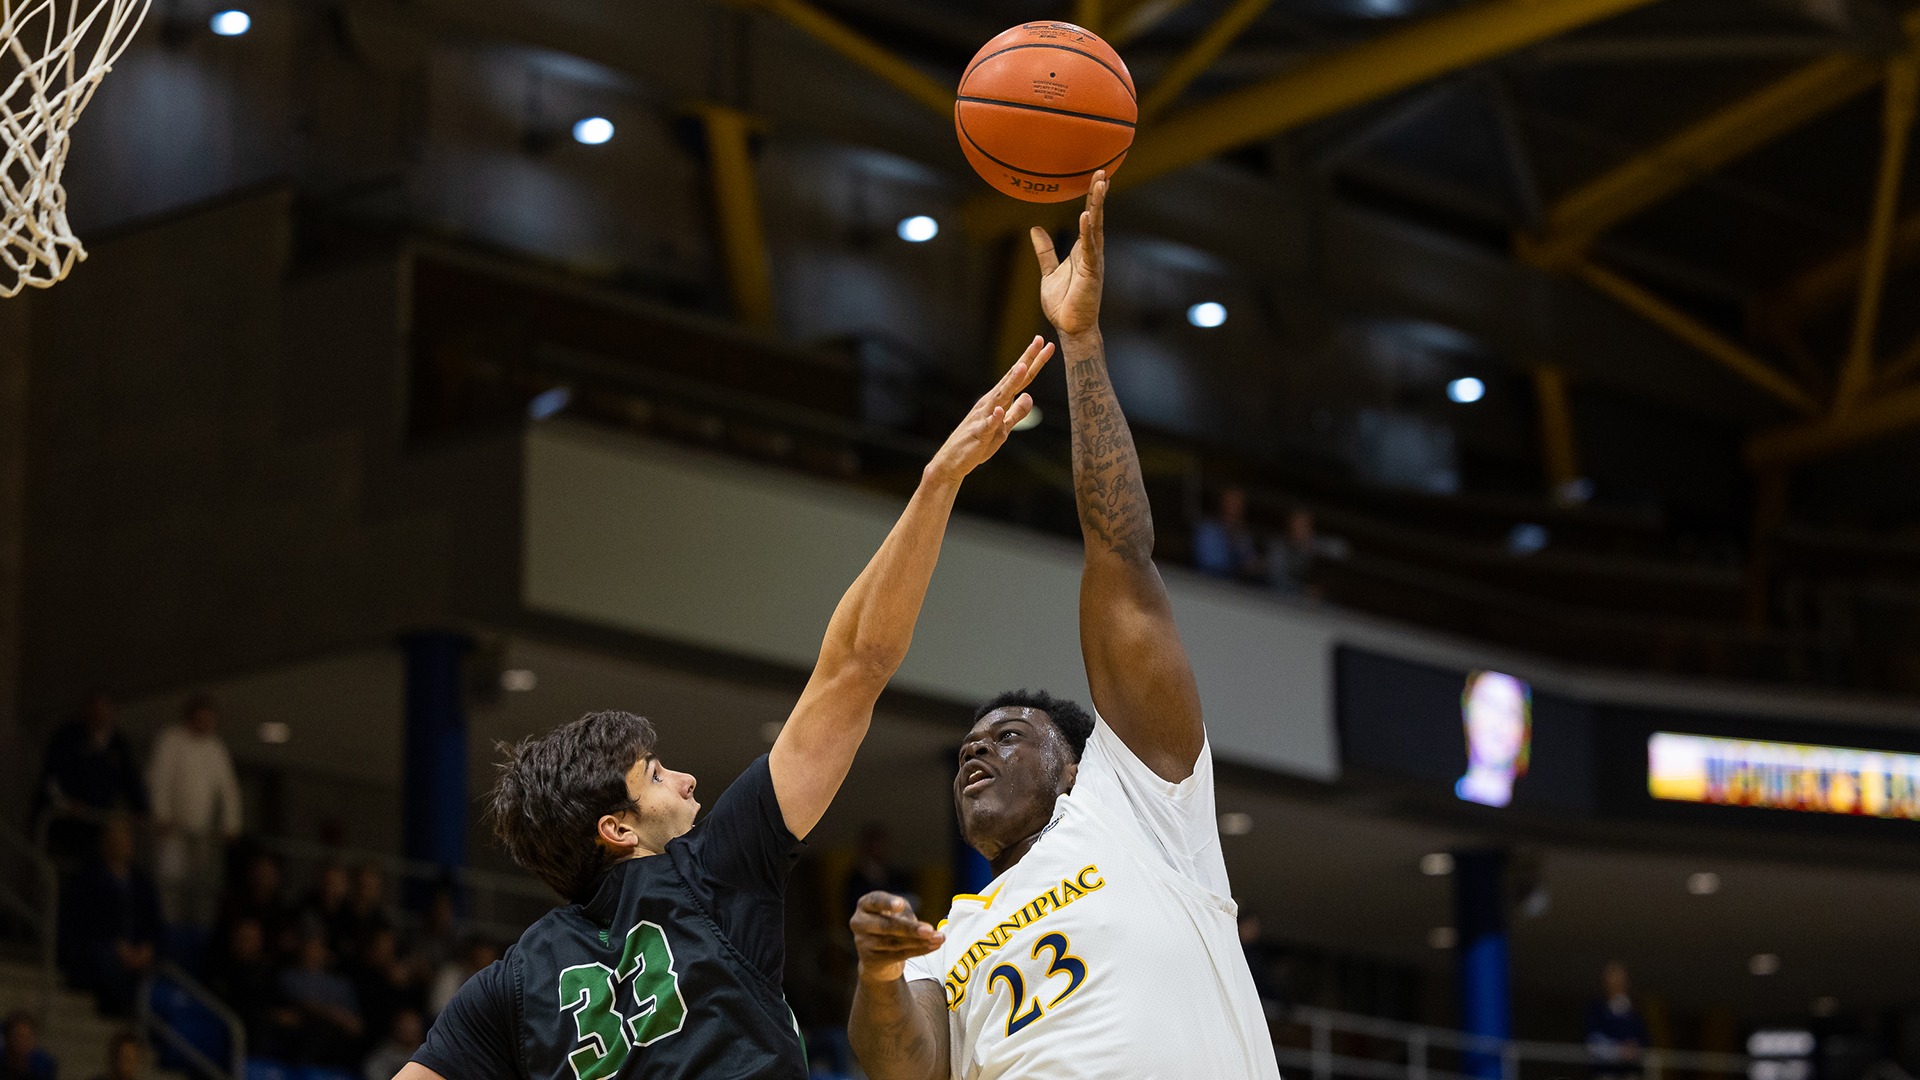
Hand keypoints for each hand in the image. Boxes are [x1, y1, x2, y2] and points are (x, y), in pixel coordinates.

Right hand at [851, 891, 943, 983]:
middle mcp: (859, 922)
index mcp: (865, 905)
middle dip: (910, 928)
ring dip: (920, 941)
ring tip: (939, 939)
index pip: (875, 901)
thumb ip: (905, 915)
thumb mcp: (897, 913)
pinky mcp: (869, 960)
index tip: (901, 905)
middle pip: (886, 926)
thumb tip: (924, 929)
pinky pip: (897, 955)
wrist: (876, 956)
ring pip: (894, 942)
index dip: (888, 903)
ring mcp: (862, 943)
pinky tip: (932, 947)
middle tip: (929, 930)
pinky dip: (918, 951)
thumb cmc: (890, 924)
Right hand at [924, 337, 1052, 483]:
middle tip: (1038, 341)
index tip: (1045, 344)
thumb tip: (1029, 396)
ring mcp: (983, 417)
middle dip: (1025, 361)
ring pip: (1000, 398)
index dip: (1033, 362)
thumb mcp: (1004, 429)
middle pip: (1011, 380)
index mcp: (998, 401)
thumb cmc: (979, 443)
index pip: (1020, 379)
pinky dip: (993, 418)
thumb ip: (1017, 413)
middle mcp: (991, 403)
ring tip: (1022, 367)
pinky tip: (999, 411)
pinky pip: (987, 426)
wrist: (953, 461)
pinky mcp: (978, 434)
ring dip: (1010, 383)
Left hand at [1032, 171, 1107, 336]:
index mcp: (1081, 250)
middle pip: (1096, 217)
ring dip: (1097, 205)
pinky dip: (1086, 232)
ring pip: (1095, 227)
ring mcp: (1092, 261)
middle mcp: (1090, 252)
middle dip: (1099, 194)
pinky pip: (1088, 248)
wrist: (1070, 327)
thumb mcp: (1048, 272)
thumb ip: (1044, 251)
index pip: (1088, 218)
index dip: (1091, 199)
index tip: (1096, 178)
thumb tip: (1035, 230)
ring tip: (1101, 184)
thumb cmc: (1063, 304)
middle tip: (1103, 171)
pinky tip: (1085, 216)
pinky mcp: (1089, 273)